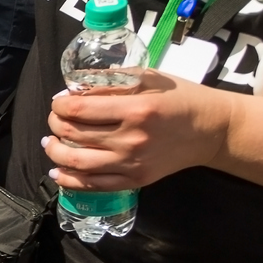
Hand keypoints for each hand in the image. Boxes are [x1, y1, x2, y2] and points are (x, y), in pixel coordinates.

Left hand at [41, 70, 235, 191]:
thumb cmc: (181, 98)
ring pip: (77, 162)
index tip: (58, 102)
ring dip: (55, 152)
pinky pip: (94, 185)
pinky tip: (59, 171)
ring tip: (50, 143)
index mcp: (135, 109)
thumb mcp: (149, 78)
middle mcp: (131, 139)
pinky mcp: (136, 180)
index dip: (59, 106)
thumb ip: (111, 81)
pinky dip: (70, 180)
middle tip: (55, 119)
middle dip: (55, 125)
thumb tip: (74, 89)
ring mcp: (132, 163)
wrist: (212, 130)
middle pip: (74, 135)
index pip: (79, 111)